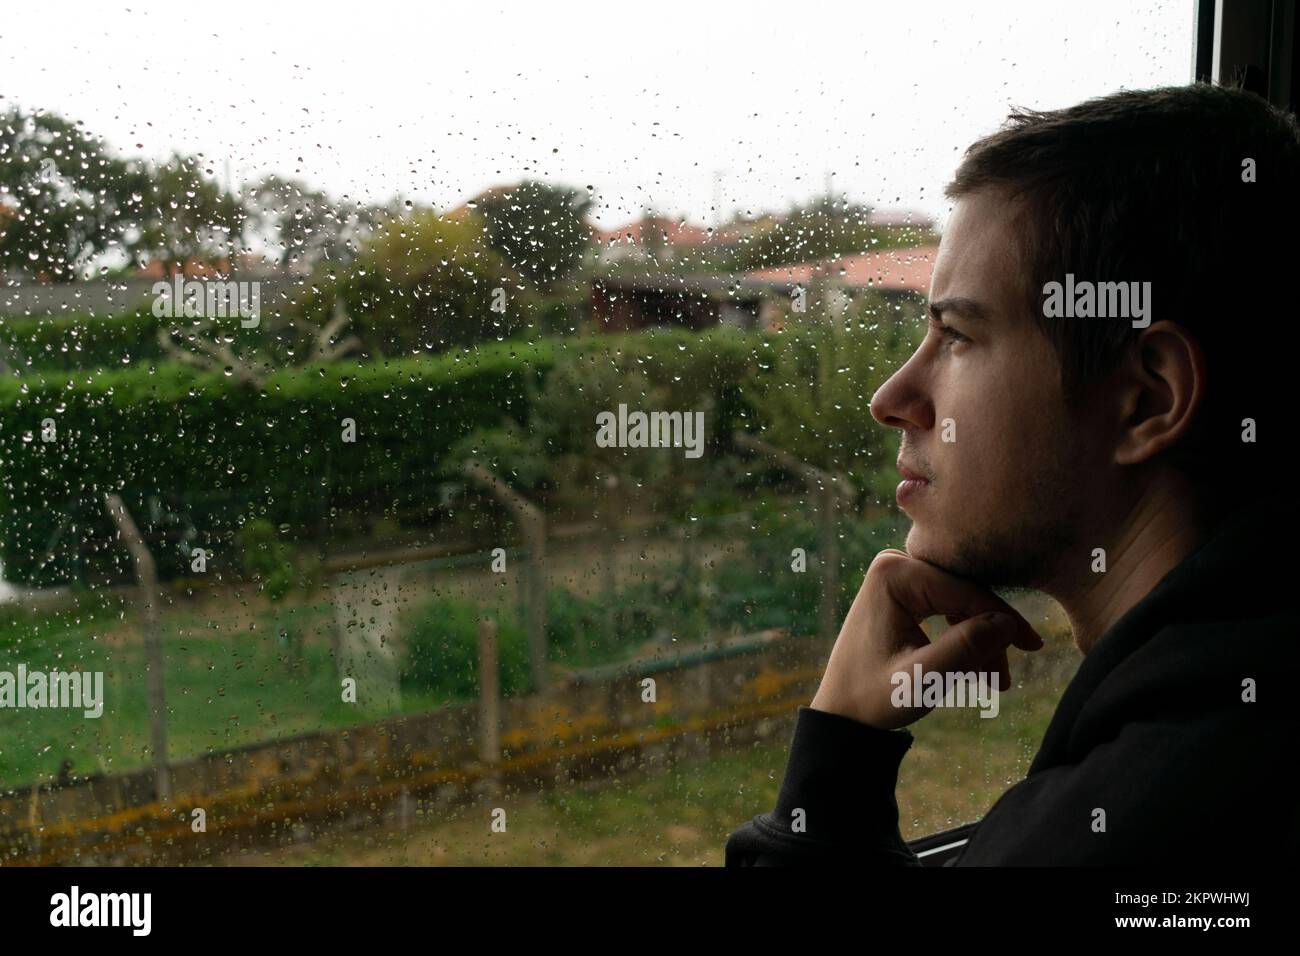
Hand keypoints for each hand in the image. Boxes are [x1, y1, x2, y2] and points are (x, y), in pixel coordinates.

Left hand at [810, 549, 1043, 729]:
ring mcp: (898, 575)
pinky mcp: (903, 590)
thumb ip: (965, 650)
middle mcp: (894, 564)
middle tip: (1006, 677)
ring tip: (994, 681)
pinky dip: (964, 637)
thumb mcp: (922, 680)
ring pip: (961, 603)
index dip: (1004, 619)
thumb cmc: (873, 697)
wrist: (842, 711)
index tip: (1033, 647)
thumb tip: (1008, 623)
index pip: (965, 591)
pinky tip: (979, 670)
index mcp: (893, 574)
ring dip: (980, 639)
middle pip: (965, 594)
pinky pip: (948, 608)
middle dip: (991, 634)